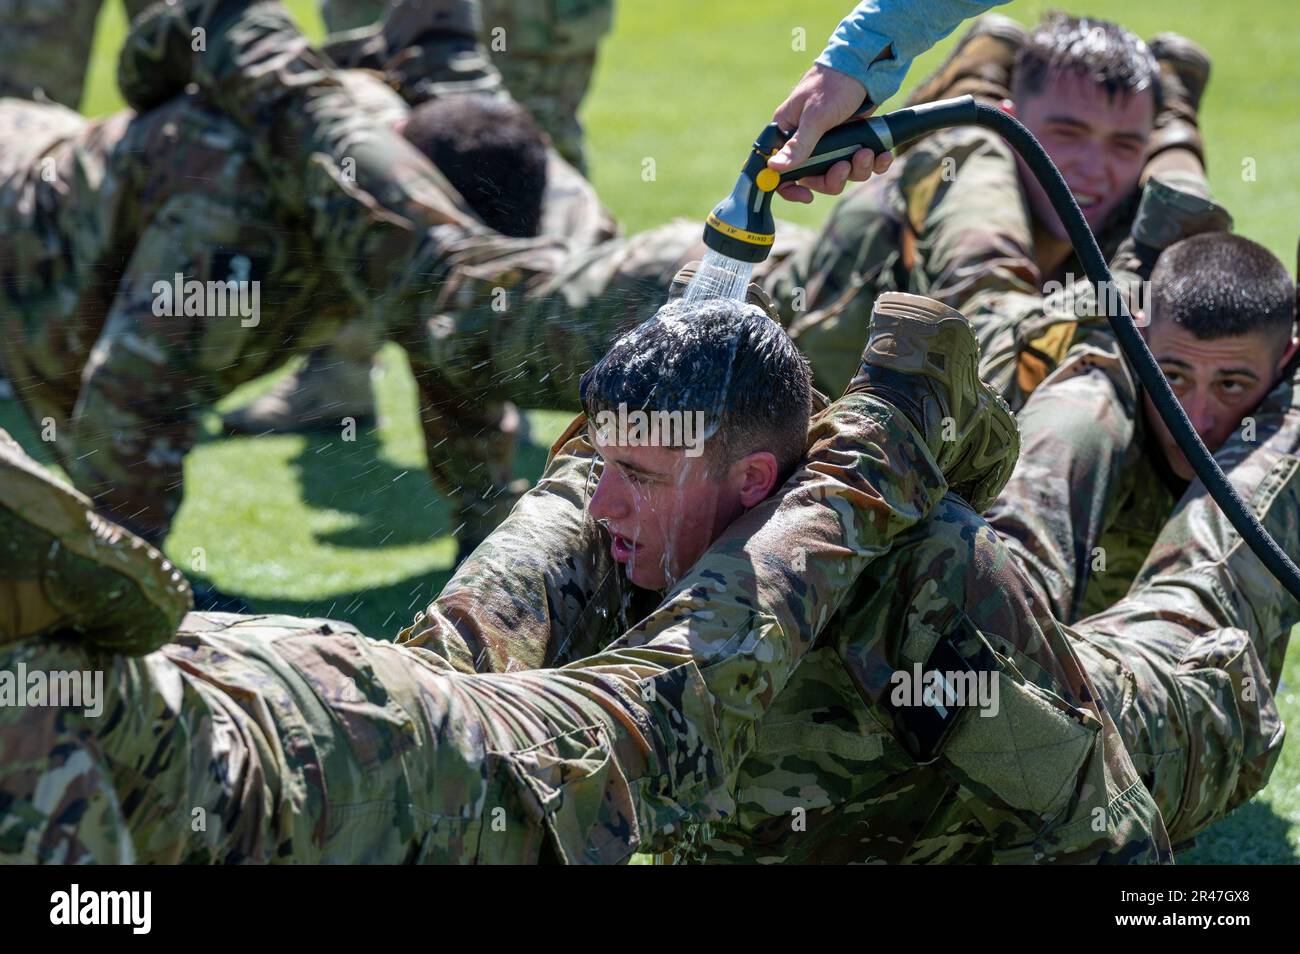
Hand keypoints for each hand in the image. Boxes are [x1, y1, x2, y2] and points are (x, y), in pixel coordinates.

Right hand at [767, 63, 893, 203]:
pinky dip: (874, 163)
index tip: (806, 195)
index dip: (789, 188)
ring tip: (868, 152)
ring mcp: (832, 143)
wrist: (866, 66)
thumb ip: (798, 145)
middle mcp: (808, 141)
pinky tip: (882, 154)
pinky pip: (862, 164)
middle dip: (834, 178)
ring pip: (841, 173)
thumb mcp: (815, 116)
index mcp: (789, 133)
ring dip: (858, 169)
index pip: (779, 170)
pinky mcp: (853, 141)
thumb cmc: (833, 84)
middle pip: (815, 179)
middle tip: (845, 167)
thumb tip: (773, 167)